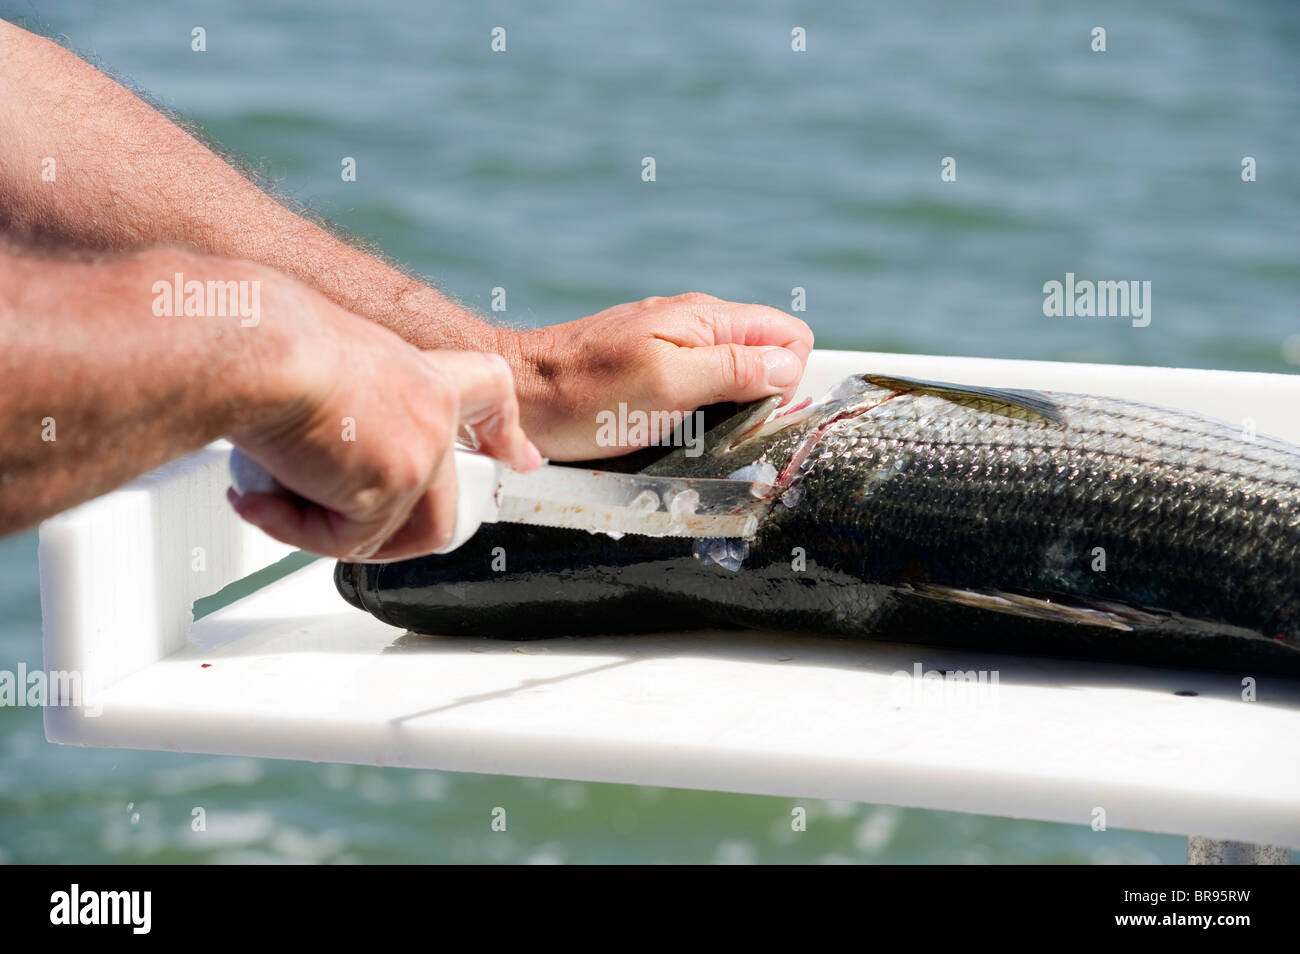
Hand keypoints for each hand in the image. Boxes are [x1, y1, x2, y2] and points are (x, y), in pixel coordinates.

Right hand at [228, 280, 540, 559]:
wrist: (253, 342)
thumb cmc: (265, 338)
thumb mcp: (319, 359)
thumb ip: (343, 403)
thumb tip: (310, 434)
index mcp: (419, 374)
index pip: (488, 393)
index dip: (504, 431)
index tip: (519, 458)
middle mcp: (432, 413)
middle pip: (440, 501)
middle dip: (387, 530)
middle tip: (324, 519)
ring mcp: (419, 454)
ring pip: (385, 531)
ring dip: (320, 526)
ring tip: (268, 496)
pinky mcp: (390, 490)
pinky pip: (344, 541)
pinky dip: (293, 528)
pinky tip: (256, 498)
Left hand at [501, 293, 813, 459]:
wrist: (518, 396)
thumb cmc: (585, 395)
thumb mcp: (667, 385)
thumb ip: (731, 370)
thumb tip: (787, 366)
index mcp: (705, 319)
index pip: (790, 335)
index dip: (786, 379)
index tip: (752, 412)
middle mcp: (693, 324)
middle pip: (765, 357)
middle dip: (758, 398)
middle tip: (716, 429)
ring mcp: (670, 343)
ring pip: (732, 375)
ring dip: (723, 410)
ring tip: (684, 432)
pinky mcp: (650, 366)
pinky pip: (697, 387)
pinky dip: (693, 412)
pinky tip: (663, 429)